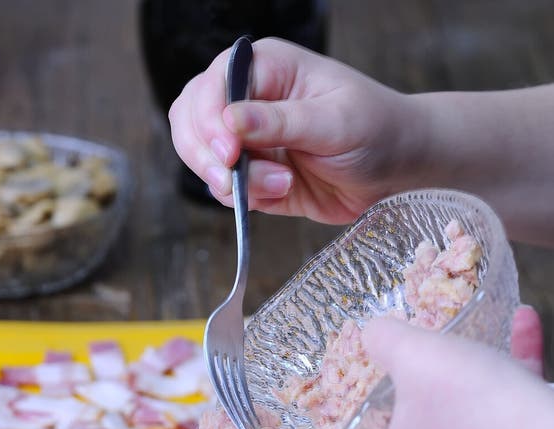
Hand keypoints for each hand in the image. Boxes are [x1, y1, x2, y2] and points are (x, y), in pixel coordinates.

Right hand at [168, 37, 419, 223]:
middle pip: (191, 120)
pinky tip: (281, 192)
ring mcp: (249, 140)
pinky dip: (244, 199)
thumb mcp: (334, 123)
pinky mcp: (255, 175)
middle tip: (231, 180)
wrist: (398, 169)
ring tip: (279, 185)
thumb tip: (231, 121)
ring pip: (203, 158)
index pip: (213, 86)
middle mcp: (249, 99)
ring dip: (231, 181)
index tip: (229, 153)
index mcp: (267, 68)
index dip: (210, 121)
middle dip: (205, 154)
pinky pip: (226, 189)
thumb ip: (281, 122)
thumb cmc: (376, 130)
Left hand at [327, 307, 553, 428]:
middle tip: (411, 386)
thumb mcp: (420, 357)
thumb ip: (386, 341)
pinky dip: (511, 386)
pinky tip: (524, 328)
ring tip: (474, 345)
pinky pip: (505, 428)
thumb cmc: (473, 410)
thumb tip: (370, 334)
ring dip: (466, 393)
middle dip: (409, 423)